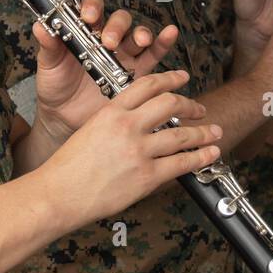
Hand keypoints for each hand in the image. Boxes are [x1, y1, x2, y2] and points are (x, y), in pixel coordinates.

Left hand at [31, 0, 178, 139]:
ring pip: (138, 36)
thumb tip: (40, 26)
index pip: (92, 10)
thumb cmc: (56, 86)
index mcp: (85, 32)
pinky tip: (170, 34)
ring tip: (140, 40)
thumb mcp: (48, 66)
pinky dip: (164, 43)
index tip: (88, 17)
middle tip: (109, 42)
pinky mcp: (137, 74)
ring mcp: (123, 56)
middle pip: (119, 21)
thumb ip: (48, 46)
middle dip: (116, 27)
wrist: (64, 118)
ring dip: (142, 34)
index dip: (92, 8)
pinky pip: (154, 55)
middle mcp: (107, 39)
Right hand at [40, 69, 221, 227]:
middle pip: (170, 104)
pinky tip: (210, 154)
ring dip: (203, 132)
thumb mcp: (89, 130)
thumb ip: (114, 121)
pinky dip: (200, 157)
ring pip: (181, 135)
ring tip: (214, 131)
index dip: (170, 78)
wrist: (58, 194)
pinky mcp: (146, 176)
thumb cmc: (68, 167)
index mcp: (111, 111)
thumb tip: (138, 121)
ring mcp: (139, 151)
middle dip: (190, 104)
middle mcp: (128, 127)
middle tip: (200, 108)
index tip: (182, 77)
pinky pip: (181, 163)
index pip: (148, 85)